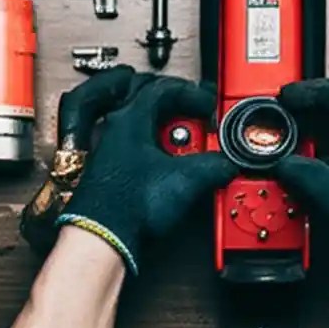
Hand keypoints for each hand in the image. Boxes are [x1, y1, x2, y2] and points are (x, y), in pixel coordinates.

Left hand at [58, 67, 237, 274]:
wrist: (102, 238)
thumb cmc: (127, 205)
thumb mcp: (186, 179)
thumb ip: (214, 165)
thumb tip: (226, 164)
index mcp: (130, 119)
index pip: (162, 89)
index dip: (191, 93)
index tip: (207, 106)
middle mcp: (116, 131)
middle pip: (148, 102)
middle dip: (176, 107)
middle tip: (196, 118)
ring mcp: (110, 152)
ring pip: (141, 127)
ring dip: (166, 131)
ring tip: (186, 146)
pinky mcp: (111, 173)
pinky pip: (137, 150)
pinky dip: (157, 152)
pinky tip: (170, 169)